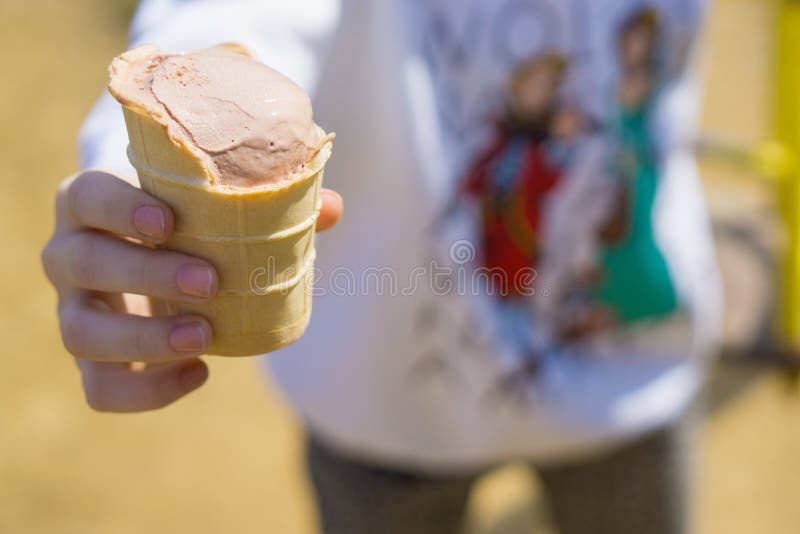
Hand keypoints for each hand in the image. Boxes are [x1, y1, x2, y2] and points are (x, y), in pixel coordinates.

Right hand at [42, 170, 342, 411]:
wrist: (152, 260)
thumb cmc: (185, 221)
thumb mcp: (210, 203)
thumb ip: (267, 204)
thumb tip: (332, 208)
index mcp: (90, 203)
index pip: (87, 196)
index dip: (120, 208)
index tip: (169, 222)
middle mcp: (68, 254)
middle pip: (84, 263)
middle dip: (145, 275)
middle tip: (209, 282)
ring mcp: (72, 310)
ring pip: (81, 333)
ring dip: (143, 338)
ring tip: (205, 336)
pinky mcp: (90, 358)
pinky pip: (100, 388)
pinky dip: (147, 390)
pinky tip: (201, 372)